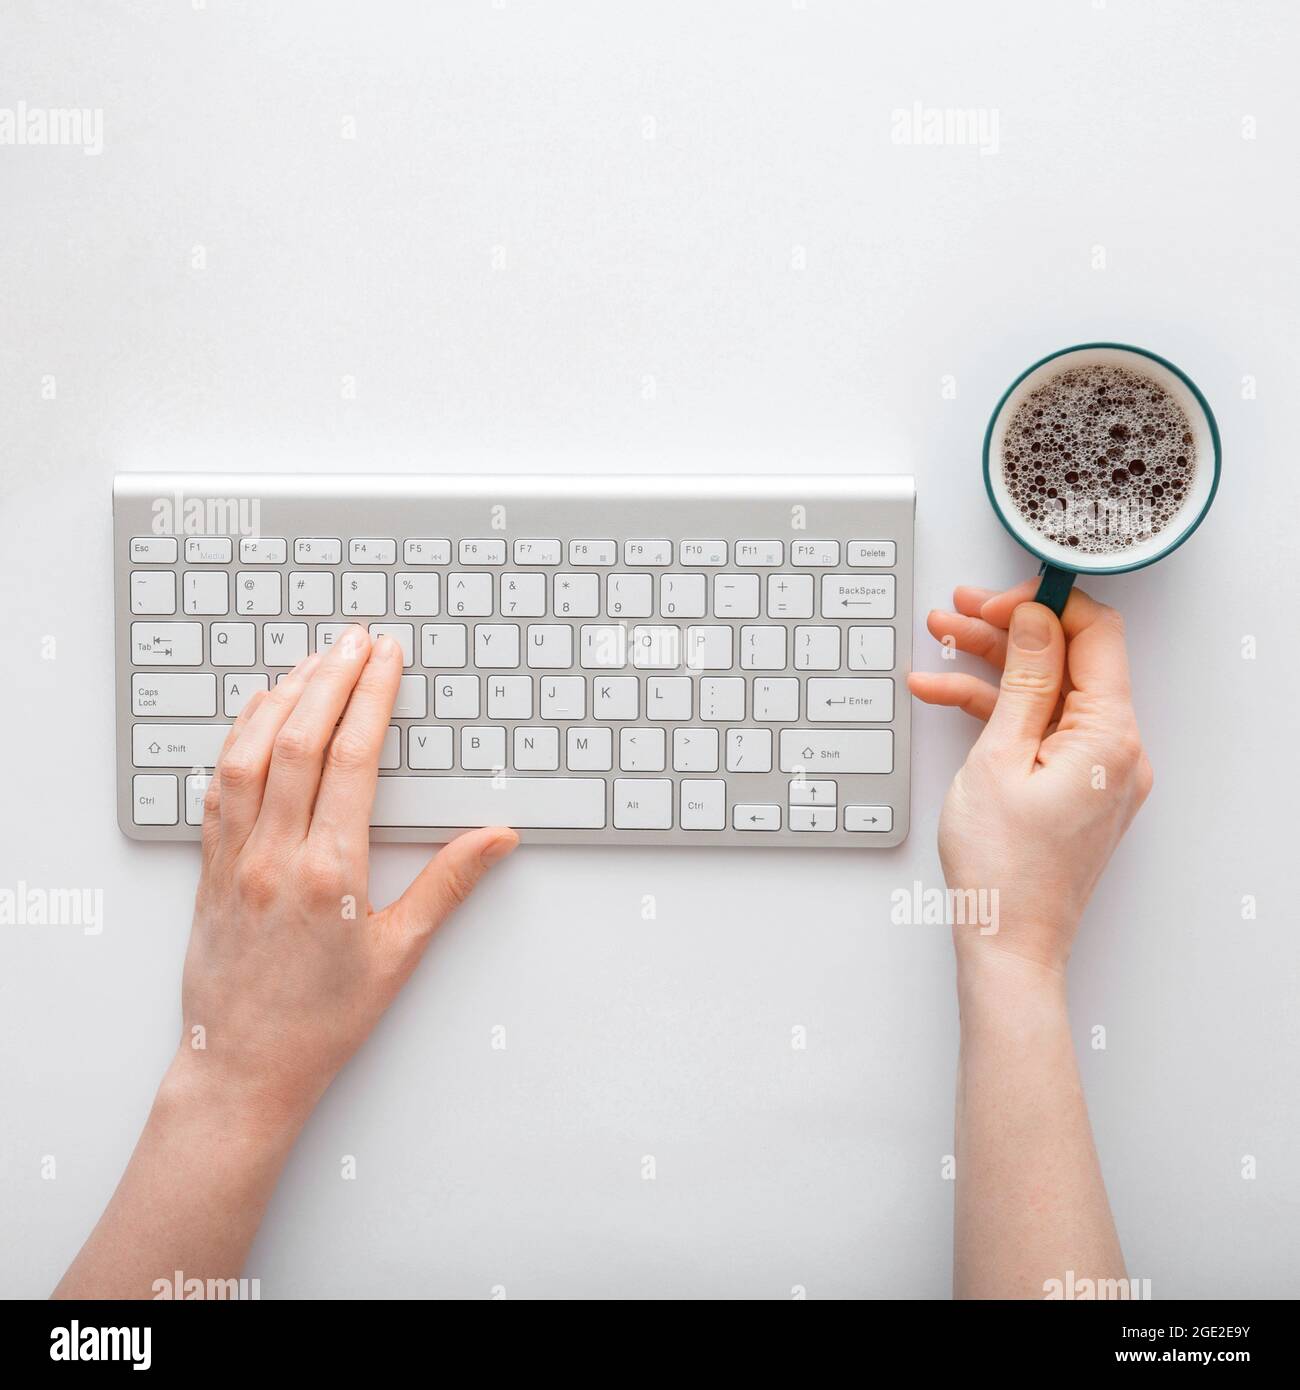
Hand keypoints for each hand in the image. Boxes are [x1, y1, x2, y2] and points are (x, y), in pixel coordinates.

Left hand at [176, 626, 517, 1126]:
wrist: (243, 1070)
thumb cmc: (323, 1021)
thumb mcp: (400, 954)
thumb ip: (449, 885)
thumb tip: (499, 838)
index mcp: (329, 872)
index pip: (351, 758)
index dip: (372, 698)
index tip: (389, 659)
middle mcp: (275, 855)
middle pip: (299, 739)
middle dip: (332, 677)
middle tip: (359, 638)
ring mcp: (233, 858)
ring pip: (250, 752)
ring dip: (282, 696)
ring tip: (314, 660)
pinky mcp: (208, 867)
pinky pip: (218, 785)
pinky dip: (239, 737)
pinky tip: (257, 714)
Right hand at [908, 581, 1151, 974]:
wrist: (1008, 942)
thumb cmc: (1003, 868)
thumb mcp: (998, 757)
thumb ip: (1022, 680)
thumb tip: (1035, 621)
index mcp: (1109, 736)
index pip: (1095, 635)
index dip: (1046, 604)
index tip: (1000, 596)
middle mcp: (1118, 749)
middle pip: (1068, 661)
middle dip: (1009, 631)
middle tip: (957, 613)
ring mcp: (1099, 769)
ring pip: (1048, 692)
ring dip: (993, 667)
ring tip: (938, 645)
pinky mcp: (1077, 785)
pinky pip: (1042, 729)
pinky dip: (998, 711)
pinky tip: (946, 697)